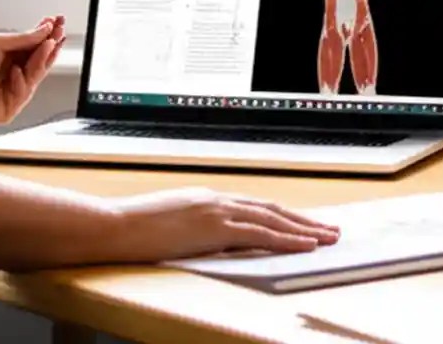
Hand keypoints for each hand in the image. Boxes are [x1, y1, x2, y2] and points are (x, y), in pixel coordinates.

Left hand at [0, 16, 66, 125]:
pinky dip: (20, 82)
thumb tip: (46, 29)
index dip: (47, 36)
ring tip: (49, 44)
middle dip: (51, 47)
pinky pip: (23, 94)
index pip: (33, 48)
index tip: (59, 22)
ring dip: (42, 60)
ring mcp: (11, 93)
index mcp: (7, 59)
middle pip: (38, 62)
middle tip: (61, 33)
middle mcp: (11, 75)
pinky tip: (16, 71)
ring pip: (35, 77)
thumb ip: (25, 39)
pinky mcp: (7, 108)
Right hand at [112, 188, 339, 260]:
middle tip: (329, 229)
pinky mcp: (214, 228)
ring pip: (272, 219)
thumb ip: (197, 228)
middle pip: (271, 209)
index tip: (303, 223)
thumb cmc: (133, 229)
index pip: (256, 207)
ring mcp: (217, 211)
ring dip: (304, 229)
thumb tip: (213, 240)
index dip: (283, 215)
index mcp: (208, 199)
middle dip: (303, 220)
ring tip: (327, 238)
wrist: (113, 226)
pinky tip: (305, 245)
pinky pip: (260, 234)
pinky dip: (286, 238)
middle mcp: (217, 200)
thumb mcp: (172, 224)